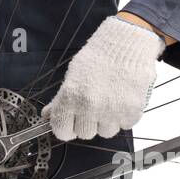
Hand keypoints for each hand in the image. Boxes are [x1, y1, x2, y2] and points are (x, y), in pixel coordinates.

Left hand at [43, 15, 165, 141]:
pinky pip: (124, 125)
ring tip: (109, 101)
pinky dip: (123, 116)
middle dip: (87, 123)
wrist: (126, 44)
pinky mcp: (132, 112)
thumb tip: (47, 115)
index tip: (70, 123)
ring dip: (106, 121)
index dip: (65, 128)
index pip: (62, 131)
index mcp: (70, 97)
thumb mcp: (72, 75)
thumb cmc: (98, 57)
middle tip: (93, 106)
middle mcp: (90, 107)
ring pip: (105, 132)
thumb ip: (60, 99)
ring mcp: (112, 111)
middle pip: (85, 134)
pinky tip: (121, 99)